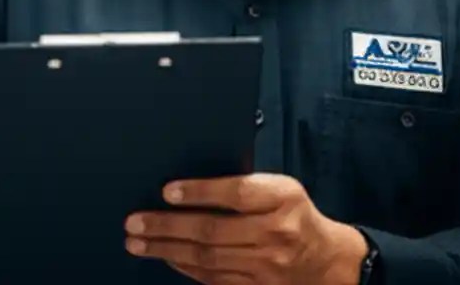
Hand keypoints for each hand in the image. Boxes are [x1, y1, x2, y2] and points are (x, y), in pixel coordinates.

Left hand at [124, 173, 367, 284]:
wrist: (326, 260)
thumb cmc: (294, 214)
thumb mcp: (280, 188)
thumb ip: (245, 185)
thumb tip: (190, 185)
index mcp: (282, 198)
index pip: (236, 193)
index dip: (199, 192)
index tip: (167, 191)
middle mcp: (275, 233)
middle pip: (213, 230)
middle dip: (167, 226)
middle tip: (134, 222)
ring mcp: (266, 266)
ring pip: (207, 258)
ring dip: (166, 249)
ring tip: (137, 242)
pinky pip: (213, 279)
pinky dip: (185, 267)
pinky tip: (165, 257)